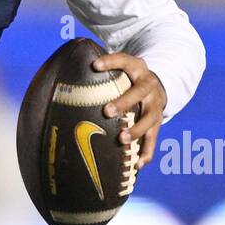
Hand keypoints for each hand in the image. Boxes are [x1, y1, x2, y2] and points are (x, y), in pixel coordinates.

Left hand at [92, 53, 166, 169]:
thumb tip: (65, 71)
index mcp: (137, 68)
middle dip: (124, 102)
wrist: (158, 85)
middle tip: (107, 111)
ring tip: (121, 139)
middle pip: (139, 93)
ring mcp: (156, 105)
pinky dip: (146, 152)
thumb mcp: (121, 67)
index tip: (94, 65)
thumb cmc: (129, 76)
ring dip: (136, 129)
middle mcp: (149, 85)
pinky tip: (136, 164)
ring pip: (149, 118)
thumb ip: (101, 68)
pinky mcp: (158, 122)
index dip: (111, 62)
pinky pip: (153, 139)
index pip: (124, 60)